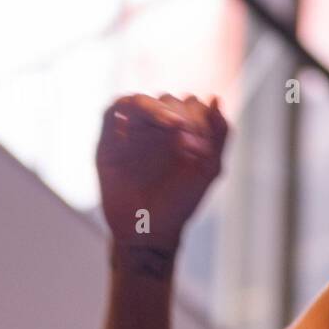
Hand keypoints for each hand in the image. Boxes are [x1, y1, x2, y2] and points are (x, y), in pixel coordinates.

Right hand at [95, 92, 229, 250]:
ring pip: (141, 100)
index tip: (201, 144)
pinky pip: (113, 111)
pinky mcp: (109, 140)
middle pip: (168, 100)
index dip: (199, 117)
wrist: (149, 229)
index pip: (192, 105)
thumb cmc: (180, 202)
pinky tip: (138, 126)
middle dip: (181, 115)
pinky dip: (124, 109)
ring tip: (174, 126)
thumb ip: (219, 134)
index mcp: (182, 131)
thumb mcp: (209, 169)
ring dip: (158, 109)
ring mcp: (132, 132)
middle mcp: (156, 127)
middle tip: (189, 141)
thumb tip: (215, 99)